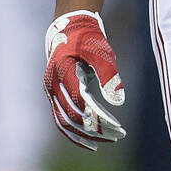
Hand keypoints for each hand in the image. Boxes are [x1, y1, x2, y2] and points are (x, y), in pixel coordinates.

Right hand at [44, 10, 125, 149]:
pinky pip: (61, 120)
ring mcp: (51, 92)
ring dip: (85, 135)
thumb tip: (119, 103)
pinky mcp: (54, 96)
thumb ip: (109, 76)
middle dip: (96, 130)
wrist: (69, 29)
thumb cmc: (88, 40)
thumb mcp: (102, 53)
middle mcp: (53, 85)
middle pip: (72, 117)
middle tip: (119, 135)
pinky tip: (91, 141)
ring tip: (108, 141)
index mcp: (64, 72)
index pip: (81, 102)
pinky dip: (75, 132)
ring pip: (64, 122)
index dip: (99, 117)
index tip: (118, 126)